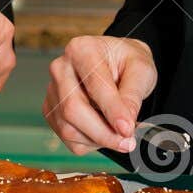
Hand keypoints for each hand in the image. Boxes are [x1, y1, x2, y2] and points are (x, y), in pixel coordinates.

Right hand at [42, 35, 156, 153]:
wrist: (117, 64)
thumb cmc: (127, 63)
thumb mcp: (141, 70)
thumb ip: (132, 96)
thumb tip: (124, 125)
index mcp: (81, 50)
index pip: (94, 84)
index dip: (112, 110)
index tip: (127, 129)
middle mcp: (61, 69)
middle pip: (72, 109)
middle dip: (103, 132)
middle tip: (128, 141)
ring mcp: (53, 92)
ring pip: (69, 129)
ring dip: (99, 139)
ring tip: (120, 134)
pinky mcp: (52, 111)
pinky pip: (69, 139)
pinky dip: (91, 143)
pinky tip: (104, 129)